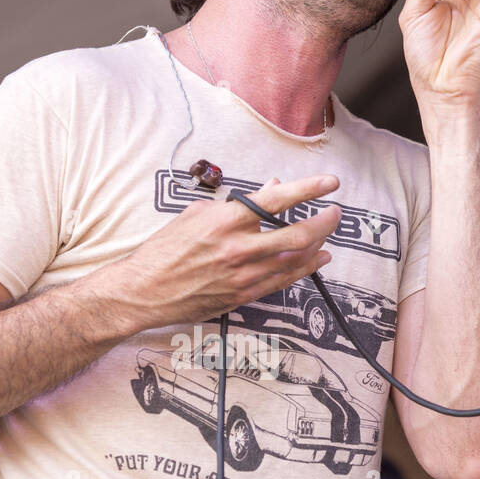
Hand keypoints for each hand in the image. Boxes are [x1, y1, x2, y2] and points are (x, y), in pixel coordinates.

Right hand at [114, 174, 340, 330]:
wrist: (143, 291)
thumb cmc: (164, 250)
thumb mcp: (196, 214)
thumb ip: (237, 203)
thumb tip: (271, 188)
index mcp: (225, 221)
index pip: (277, 200)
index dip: (309, 189)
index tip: (330, 182)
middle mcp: (238, 248)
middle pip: (297, 234)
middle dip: (324, 222)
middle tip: (336, 212)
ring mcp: (242, 275)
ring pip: (295, 260)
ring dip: (318, 245)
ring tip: (328, 234)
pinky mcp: (242, 295)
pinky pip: (283, 282)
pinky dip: (304, 269)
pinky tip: (317, 259)